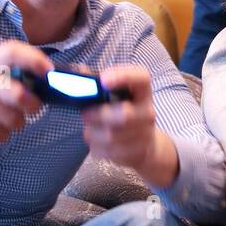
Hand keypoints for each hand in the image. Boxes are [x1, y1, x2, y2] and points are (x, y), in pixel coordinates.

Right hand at [0, 40, 51, 141]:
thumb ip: (12, 73)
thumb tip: (47, 83)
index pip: (12, 51)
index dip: (34, 60)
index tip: (49, 72)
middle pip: (18, 94)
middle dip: (32, 106)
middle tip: (33, 108)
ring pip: (12, 118)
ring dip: (16, 123)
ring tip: (5, 118)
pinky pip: (0, 133)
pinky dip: (1, 134)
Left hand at [80, 65, 178, 185]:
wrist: (145, 144)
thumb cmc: (125, 112)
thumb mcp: (117, 95)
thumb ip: (98, 83)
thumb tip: (78, 72)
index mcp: (142, 92)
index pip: (142, 78)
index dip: (123, 76)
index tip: (103, 80)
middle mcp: (147, 112)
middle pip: (124, 115)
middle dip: (98, 115)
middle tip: (85, 114)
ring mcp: (144, 134)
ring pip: (111, 136)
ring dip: (93, 132)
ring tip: (90, 129)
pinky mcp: (136, 152)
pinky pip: (109, 151)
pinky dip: (96, 147)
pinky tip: (97, 142)